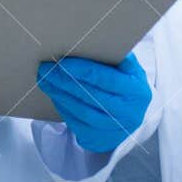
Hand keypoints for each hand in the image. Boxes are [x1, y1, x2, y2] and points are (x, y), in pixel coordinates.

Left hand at [37, 54, 151, 152]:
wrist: (135, 118)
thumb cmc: (128, 86)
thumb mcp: (132, 71)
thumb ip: (118, 58)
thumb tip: (95, 40)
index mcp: (136, 91)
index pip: (105, 79)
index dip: (82, 70)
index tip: (62, 61)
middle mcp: (128, 113)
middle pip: (90, 96)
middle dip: (65, 81)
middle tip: (46, 69)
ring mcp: (114, 129)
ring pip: (82, 111)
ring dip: (60, 95)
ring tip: (45, 80)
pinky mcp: (100, 140)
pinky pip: (77, 124)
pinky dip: (63, 108)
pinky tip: (55, 95)